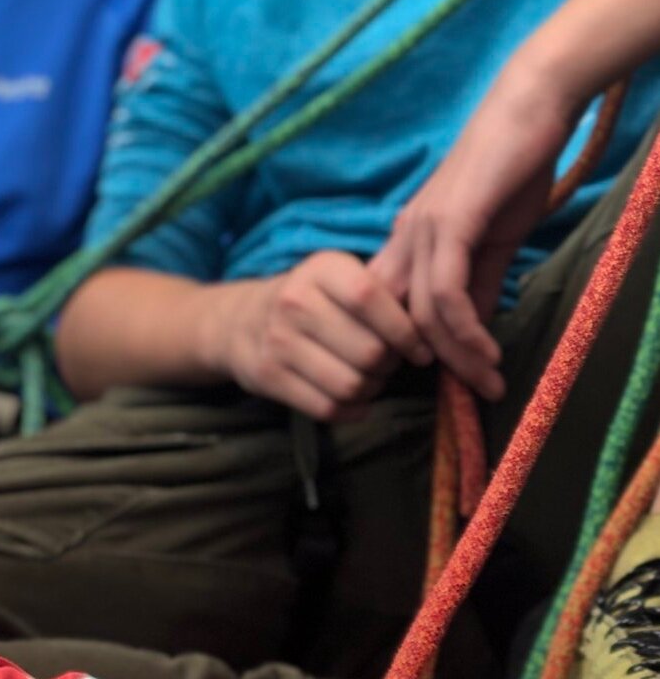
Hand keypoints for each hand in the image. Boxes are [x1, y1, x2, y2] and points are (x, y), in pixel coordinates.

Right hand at [222, 252, 429, 422]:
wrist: (239, 320)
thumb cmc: (313, 300)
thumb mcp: (340, 278)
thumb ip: (387, 292)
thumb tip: (439, 326)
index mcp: (321, 269)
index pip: (371, 298)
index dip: (405, 331)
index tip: (420, 350)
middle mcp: (294, 300)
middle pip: (369, 352)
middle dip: (390, 366)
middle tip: (387, 364)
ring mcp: (277, 339)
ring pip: (351, 384)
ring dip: (372, 390)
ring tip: (369, 379)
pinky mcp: (268, 375)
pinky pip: (328, 407)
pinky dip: (352, 410)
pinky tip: (352, 398)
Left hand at [371, 69, 579, 399]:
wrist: (528, 113)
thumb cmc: (512, 171)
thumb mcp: (493, 241)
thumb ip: (479, 284)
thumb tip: (472, 332)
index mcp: (409, 239)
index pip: (392, 305)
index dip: (412, 348)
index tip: (450, 381)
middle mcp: (404, 235)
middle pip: (397, 316)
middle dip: (431, 363)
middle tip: (474, 396)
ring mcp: (422, 228)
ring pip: (420, 311)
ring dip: (456, 355)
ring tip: (489, 383)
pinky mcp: (449, 223)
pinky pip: (443, 289)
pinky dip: (462, 328)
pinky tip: (486, 351)